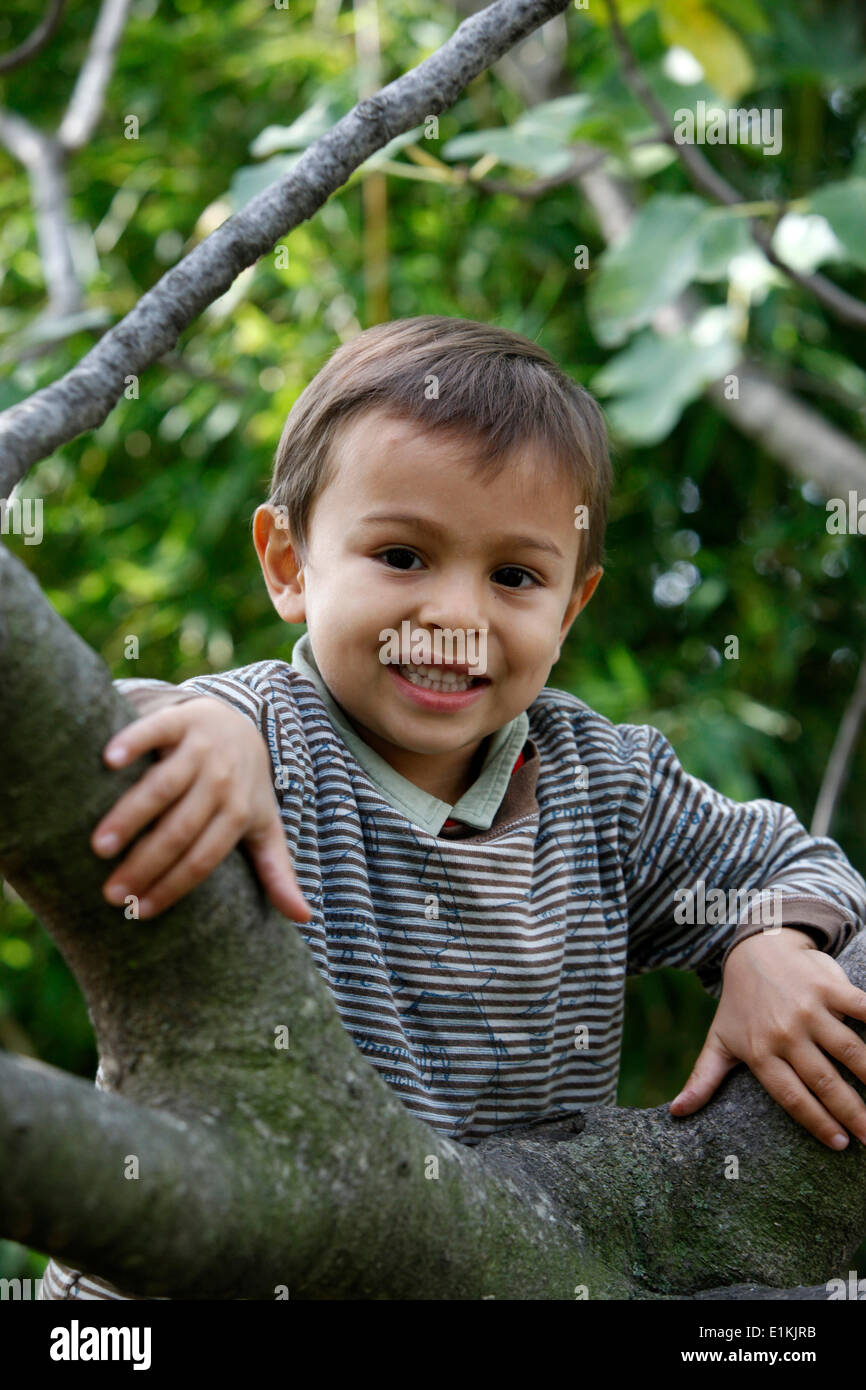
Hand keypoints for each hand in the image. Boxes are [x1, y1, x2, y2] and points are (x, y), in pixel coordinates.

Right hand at [91, 696, 311, 922]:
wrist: (240, 724)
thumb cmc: (244, 788)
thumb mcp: (265, 828)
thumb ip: (278, 872)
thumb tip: (305, 918)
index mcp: (239, 813)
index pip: (203, 859)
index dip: (173, 887)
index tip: (139, 911)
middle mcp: (222, 781)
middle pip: (181, 829)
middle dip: (146, 863)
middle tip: (110, 892)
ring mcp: (201, 748)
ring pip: (164, 786)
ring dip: (130, 815)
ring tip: (100, 846)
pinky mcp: (181, 719)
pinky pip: (155, 730)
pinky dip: (133, 742)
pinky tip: (108, 761)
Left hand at [668, 927, 865, 1149]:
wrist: (755, 949)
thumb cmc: (739, 1004)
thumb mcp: (718, 1040)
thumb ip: (703, 1078)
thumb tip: (677, 1113)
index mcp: (760, 1050)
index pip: (791, 1096)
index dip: (816, 1122)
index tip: (839, 1145)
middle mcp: (785, 1032)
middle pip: (823, 1080)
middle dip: (851, 1113)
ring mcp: (809, 1008)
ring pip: (849, 1051)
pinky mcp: (829, 987)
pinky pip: (862, 1009)